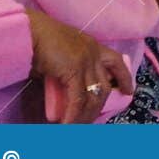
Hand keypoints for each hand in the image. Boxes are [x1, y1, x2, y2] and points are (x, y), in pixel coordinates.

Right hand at [26, 9, 134, 123]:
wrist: (30, 31)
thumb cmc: (39, 41)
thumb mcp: (61, 55)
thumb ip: (67, 71)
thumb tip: (62, 93)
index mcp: (93, 47)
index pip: (116, 62)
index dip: (124, 78)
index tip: (129, 92)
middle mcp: (94, 53)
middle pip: (105, 86)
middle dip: (98, 107)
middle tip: (89, 122)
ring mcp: (86, 62)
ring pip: (93, 95)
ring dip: (86, 115)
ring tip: (76, 128)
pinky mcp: (74, 70)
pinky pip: (77, 99)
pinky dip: (73, 115)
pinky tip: (67, 125)